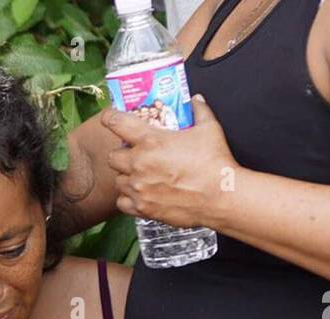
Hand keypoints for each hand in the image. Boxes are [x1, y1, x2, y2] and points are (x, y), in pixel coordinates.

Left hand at [102, 96, 238, 229]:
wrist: (220, 197)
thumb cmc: (214, 163)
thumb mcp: (209, 129)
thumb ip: (199, 111)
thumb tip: (196, 100)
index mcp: (150, 140)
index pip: (116, 123)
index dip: (109, 118)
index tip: (109, 118)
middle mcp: (139, 163)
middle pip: (112, 156)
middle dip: (121, 154)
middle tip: (134, 155)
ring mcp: (139, 187)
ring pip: (117, 180)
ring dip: (126, 176)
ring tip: (140, 176)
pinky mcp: (143, 208)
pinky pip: (122, 202)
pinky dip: (128, 198)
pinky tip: (140, 194)